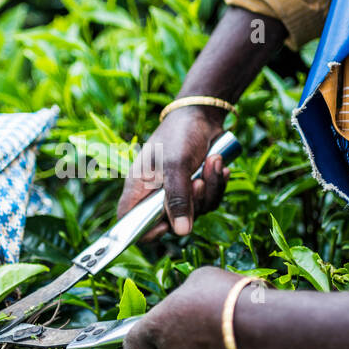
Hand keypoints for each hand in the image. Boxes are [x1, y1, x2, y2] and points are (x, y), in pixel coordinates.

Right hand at [117, 107, 229, 239]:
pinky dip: (216, 184)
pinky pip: (209, 201)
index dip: (144, 231)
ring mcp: (177, 193)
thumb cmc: (179, 135)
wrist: (203, 115)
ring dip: (209, 189)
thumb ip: (178, 199)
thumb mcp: (176, 166)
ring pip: (195, 212)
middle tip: (198, 182)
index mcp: (139, 187)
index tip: (166, 226)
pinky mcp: (195, 189)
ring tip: (213, 162)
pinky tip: (219, 166)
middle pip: (171, 221)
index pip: (129, 221)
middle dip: (192, 204)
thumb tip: (181, 232)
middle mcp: (155, 194)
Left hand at [122, 267, 259, 348]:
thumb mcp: (200, 278)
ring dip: (205, 344)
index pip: (132, 344)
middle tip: (205, 317)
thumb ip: (186, 294)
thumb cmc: (227, 296)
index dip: (140, 341)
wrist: (265, 328)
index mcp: (158, 326)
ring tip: (230, 324)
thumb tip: (191, 299)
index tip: (152, 335)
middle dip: (183, 335)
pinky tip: (242, 338)